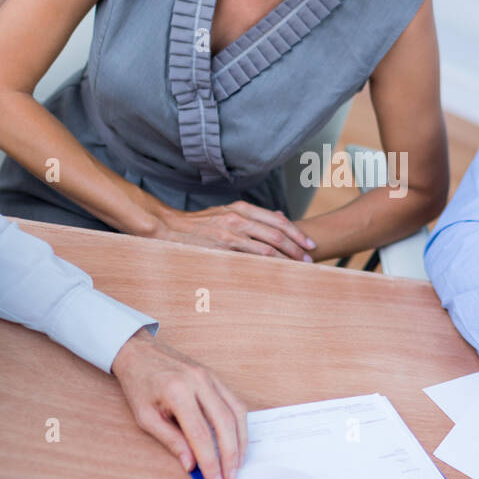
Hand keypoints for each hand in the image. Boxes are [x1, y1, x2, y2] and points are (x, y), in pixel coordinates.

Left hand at [110, 328, 246, 478]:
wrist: (139, 353)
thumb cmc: (139, 385)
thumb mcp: (145, 417)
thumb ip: (170, 440)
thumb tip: (190, 464)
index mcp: (177, 392)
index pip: (201, 434)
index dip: (210, 461)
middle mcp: (198, 382)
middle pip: (225, 424)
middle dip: (230, 455)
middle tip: (230, 477)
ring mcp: (210, 377)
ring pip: (236, 412)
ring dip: (240, 441)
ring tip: (237, 463)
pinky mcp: (216, 376)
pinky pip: (235, 402)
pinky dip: (239, 424)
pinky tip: (237, 441)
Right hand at [154, 200, 315, 260]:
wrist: (168, 228)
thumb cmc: (198, 225)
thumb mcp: (226, 213)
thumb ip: (250, 216)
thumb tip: (277, 216)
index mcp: (241, 208)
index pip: (277, 219)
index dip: (296, 232)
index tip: (309, 244)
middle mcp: (239, 216)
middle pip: (278, 230)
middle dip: (297, 245)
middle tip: (310, 257)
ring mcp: (231, 230)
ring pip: (269, 243)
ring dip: (287, 256)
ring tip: (299, 267)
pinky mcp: (224, 245)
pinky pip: (253, 254)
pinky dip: (270, 262)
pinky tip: (279, 271)